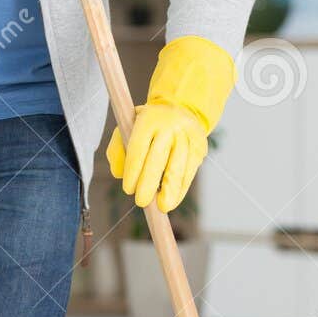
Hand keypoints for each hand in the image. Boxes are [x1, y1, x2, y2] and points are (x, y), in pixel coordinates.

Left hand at [106, 35, 236, 213]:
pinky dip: (181, 190)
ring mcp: (187, 137)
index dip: (133, 172)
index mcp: (148, 120)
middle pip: (158, 160)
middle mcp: (170, 126)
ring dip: (169, 191)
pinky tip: (172, 201)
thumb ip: (117, 150)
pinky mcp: (200, 148)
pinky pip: (190, 173)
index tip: (128, 190)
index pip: (139, 149)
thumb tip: (118, 175)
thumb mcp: (127, 128)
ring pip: (178, 168)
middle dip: (148, 184)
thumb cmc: (146, 125)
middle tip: (141, 202)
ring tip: (161, 207)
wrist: (180, 109)